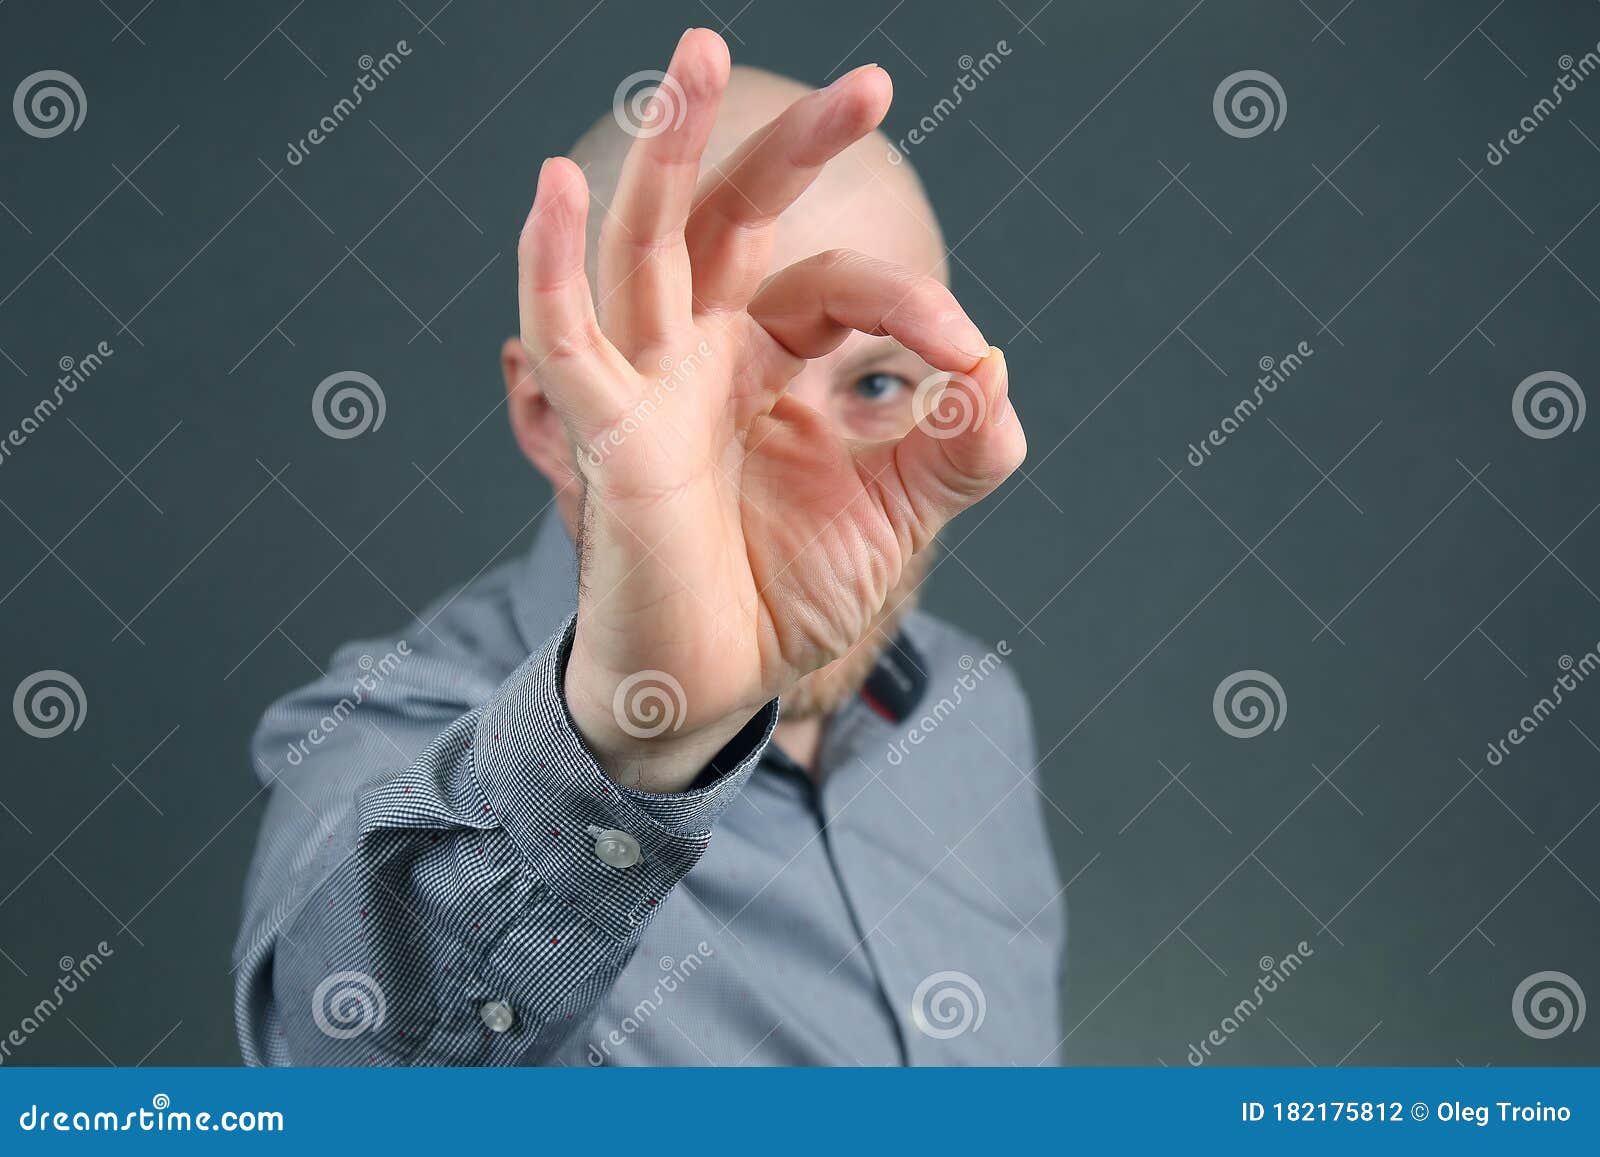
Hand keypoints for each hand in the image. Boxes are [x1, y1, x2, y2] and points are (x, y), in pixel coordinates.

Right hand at [516, 29, 1024, 791]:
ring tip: (694, 57)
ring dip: (668, 150)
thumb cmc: (786, 593)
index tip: (964, 354)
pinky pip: (569, 342)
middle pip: (731, 219)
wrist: (713, 685)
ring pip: (647, 244)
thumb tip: (997, 370)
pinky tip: (557, 184)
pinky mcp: (608, 436)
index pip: (835, 287)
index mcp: (768, 363)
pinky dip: (552, 264)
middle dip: (788, 147)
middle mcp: (704, 355)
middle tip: (868, 84)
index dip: (909, 301)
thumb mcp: (899, 515)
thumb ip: (957, 446)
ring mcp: (650, 386)